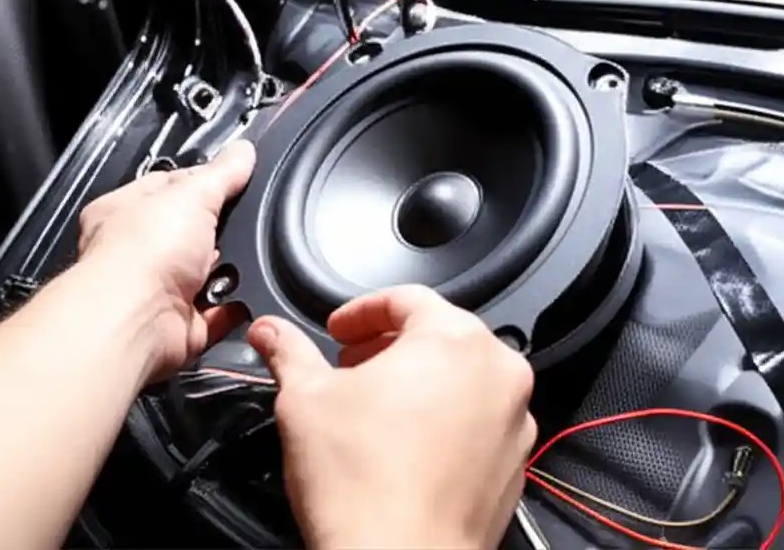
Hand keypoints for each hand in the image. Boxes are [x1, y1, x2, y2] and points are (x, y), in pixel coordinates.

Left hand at [76, 141, 254, 379]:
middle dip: (219, 230)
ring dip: (227, 269)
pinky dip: (234, 307)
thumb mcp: (192, 194)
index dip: (203, 181)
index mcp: (125, 211)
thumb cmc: (140, 252)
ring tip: (238, 259)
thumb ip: (222, 173)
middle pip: (191, 232)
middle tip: (238, 223)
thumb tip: (243, 152)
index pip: (168, 187)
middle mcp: (137, 253)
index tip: (234, 177)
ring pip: (207, 274)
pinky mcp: (180, 326)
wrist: (137, 320)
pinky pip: (218, 315)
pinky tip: (242, 295)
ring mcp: (157, 291)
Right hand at [247, 286, 536, 548]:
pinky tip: (403, 449)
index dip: (360, 311)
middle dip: (389, 347)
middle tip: (348, 367)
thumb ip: (289, 352)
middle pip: (440, 336)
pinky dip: (444, 423)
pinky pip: (478, 425)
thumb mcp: (305, 400)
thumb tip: (269, 332)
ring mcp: (513, 422)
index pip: (405, 298)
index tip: (335, 331)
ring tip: (373, 411)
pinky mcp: (514, 465)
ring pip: (462, 380)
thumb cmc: (362, 485)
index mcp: (454, 340)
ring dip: (418, 384)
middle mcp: (499, 373)